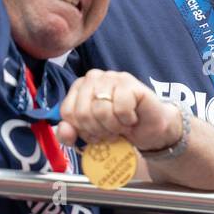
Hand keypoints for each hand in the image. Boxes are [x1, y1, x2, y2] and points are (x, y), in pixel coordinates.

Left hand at [55, 69, 180, 153]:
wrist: (149, 130)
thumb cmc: (119, 129)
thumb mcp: (89, 136)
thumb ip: (70, 134)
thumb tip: (64, 129)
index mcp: (79, 87)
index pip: (68, 112)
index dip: (82, 130)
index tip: (96, 132)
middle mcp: (93, 78)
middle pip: (83, 113)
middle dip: (98, 130)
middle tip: (111, 131)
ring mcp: (112, 77)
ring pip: (101, 110)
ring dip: (113, 126)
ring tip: (121, 125)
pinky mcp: (129, 82)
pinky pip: (120, 108)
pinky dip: (126, 120)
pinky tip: (131, 118)